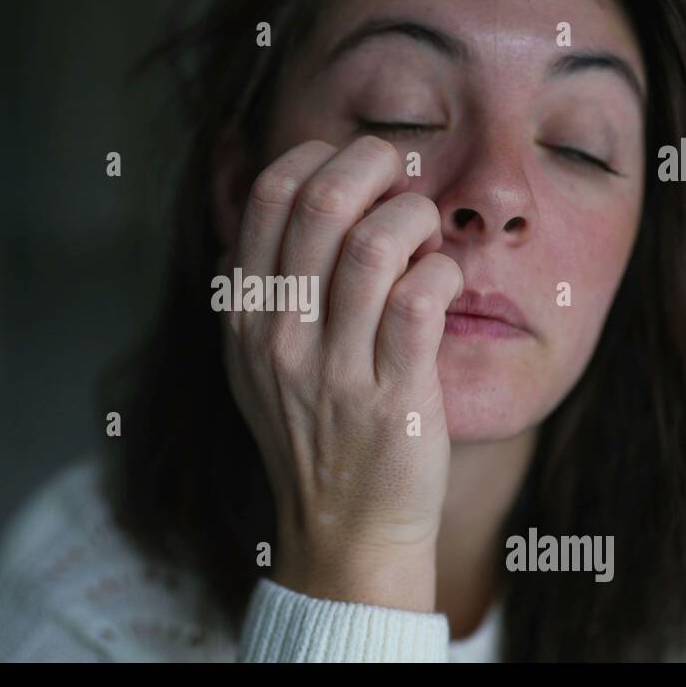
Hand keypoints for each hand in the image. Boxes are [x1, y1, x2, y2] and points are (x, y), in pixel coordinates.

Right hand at [219, 136, 462, 612]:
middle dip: (372, 165)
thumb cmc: (312, 431)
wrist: (343, 528)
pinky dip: (439, 271)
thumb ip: (259, 287)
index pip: (268, 195)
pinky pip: (420, 299)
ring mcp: (334, 368)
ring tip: (424, 234)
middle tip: (400, 178)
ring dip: (413, 218)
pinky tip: (440, 280)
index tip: (352, 170)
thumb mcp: (255, 362)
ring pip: (374, 243)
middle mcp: (279, 335)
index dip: (318, 158)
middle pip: (320, 202)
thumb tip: (282, 204)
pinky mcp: (392, 396)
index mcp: (244, 315)